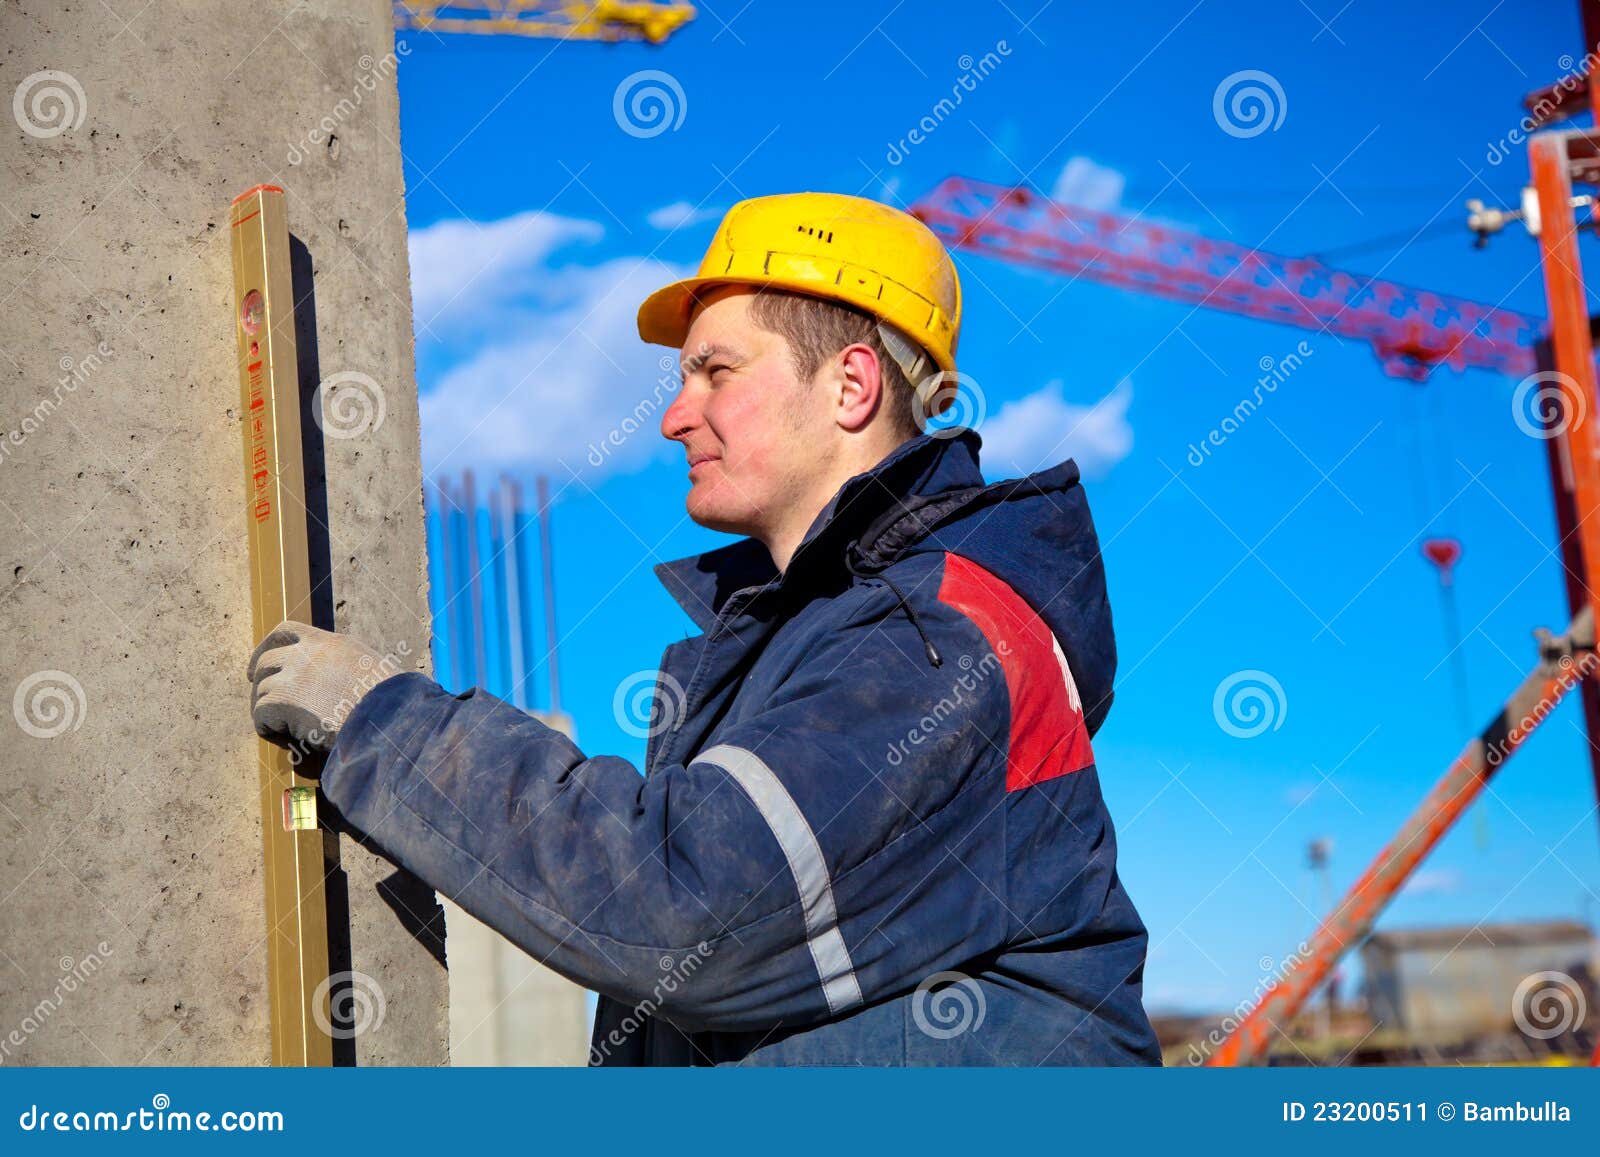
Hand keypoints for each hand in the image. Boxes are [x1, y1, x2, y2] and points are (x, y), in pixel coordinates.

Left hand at [248, 620, 391, 750]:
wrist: (389, 719)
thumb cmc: (392, 704)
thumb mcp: (371, 671)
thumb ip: (346, 668)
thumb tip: (339, 684)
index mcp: (331, 643)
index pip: (286, 631)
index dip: (267, 647)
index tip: (260, 665)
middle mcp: (309, 652)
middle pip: (266, 661)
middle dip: (259, 681)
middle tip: (263, 701)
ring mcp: (294, 674)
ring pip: (262, 690)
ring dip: (268, 710)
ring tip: (284, 729)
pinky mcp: (283, 699)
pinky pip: (261, 714)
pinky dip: (268, 728)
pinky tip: (285, 739)